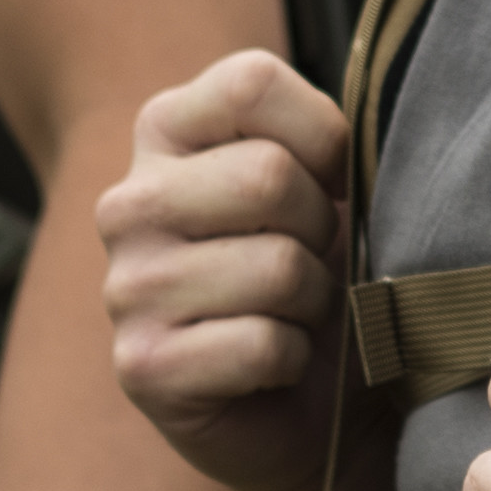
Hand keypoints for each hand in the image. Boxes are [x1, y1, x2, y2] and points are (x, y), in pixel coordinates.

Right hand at [100, 45, 355, 490]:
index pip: (251, 83)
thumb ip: (327, 142)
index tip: (329, 184)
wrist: (306, 408)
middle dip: (323, 231)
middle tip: (313, 266)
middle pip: (267, 176)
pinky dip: (293, 361)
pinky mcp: (141, 367)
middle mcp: (128, 203)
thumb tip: (364, 136)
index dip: (323, 136)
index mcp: (166, 133)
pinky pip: (262, 344)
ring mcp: (126, 287)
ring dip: (315, 304)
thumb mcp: (325, 187)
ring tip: (295, 317)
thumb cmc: (317, 278)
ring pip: (276, 267)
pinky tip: (273, 366)